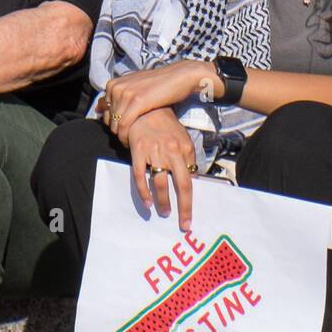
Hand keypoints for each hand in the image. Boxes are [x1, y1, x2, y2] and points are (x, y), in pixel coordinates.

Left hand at [97, 60, 214, 136]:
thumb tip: (100, 107)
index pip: (104, 110)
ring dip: (121, 135)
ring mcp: (126, 93)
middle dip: (116, 130)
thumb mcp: (135, 87)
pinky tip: (130, 141)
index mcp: (114, 83)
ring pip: (115, 123)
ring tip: (129, 141)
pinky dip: (125, 136)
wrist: (180, 77)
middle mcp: (117, 87)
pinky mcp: (137, 101)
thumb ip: (119, 96)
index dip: (112, 122)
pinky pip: (124, 124)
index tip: (121, 129)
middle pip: (109, 118)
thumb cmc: (159, 84)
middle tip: (126, 137)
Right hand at [120, 107, 196, 231]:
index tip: (191, 214)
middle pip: (182, 185)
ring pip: (161, 182)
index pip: (191, 179)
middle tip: (183, 223)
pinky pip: (141, 175)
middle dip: (184, 207)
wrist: (146, 108)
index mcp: (185, 149)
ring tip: (164, 213)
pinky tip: (147, 203)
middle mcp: (172, 152)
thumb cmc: (165, 127)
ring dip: (163, 201)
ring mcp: (155, 152)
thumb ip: (186, 158)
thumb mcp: (182, 139)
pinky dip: (143, 191)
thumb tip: (192, 180)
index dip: (191, 199)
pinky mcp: (138, 151)